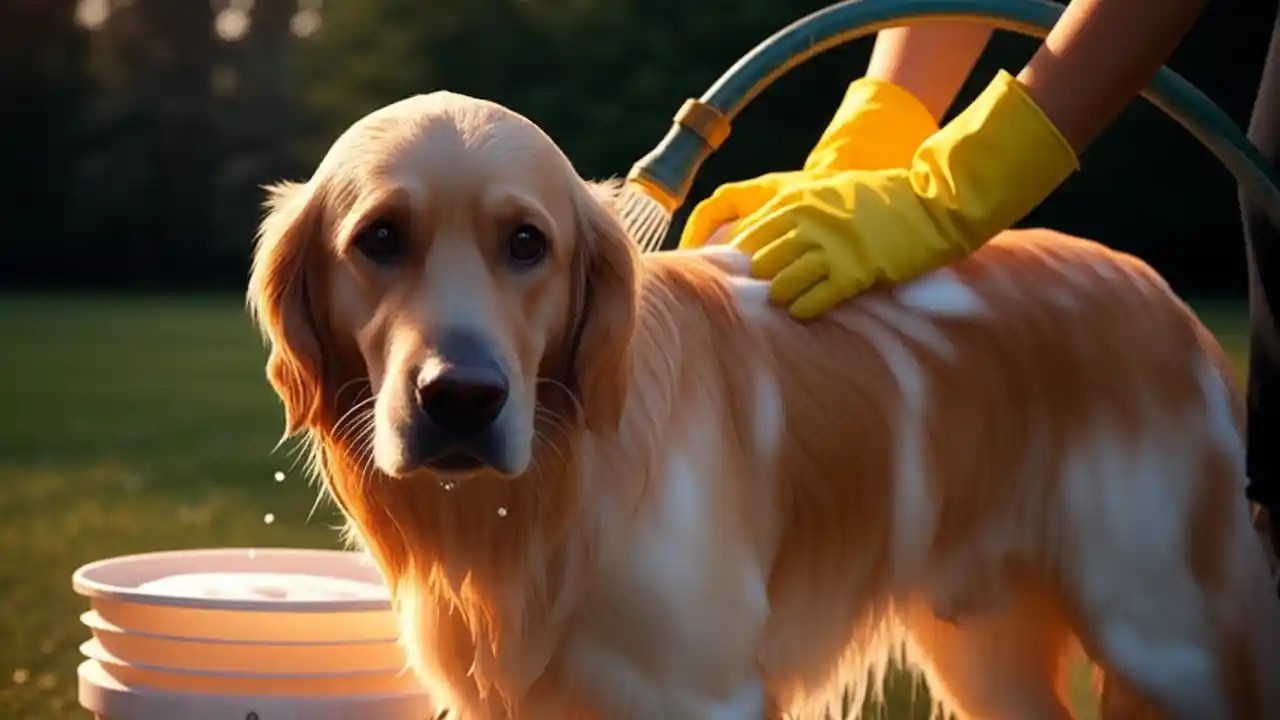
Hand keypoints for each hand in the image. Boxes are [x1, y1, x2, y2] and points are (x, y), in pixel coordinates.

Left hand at [730, 71, 1078, 318]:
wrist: (936, 202)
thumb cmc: (886, 199)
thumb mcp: (834, 191)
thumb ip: (800, 209)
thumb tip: (768, 238)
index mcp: (798, 198)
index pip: (750, 235)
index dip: (743, 260)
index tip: (743, 276)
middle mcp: (807, 221)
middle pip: (760, 263)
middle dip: (760, 281)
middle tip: (762, 298)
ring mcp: (830, 247)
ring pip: (781, 284)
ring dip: (781, 298)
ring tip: (786, 304)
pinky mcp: (854, 272)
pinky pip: (813, 301)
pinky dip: (804, 310)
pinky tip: (806, 311)